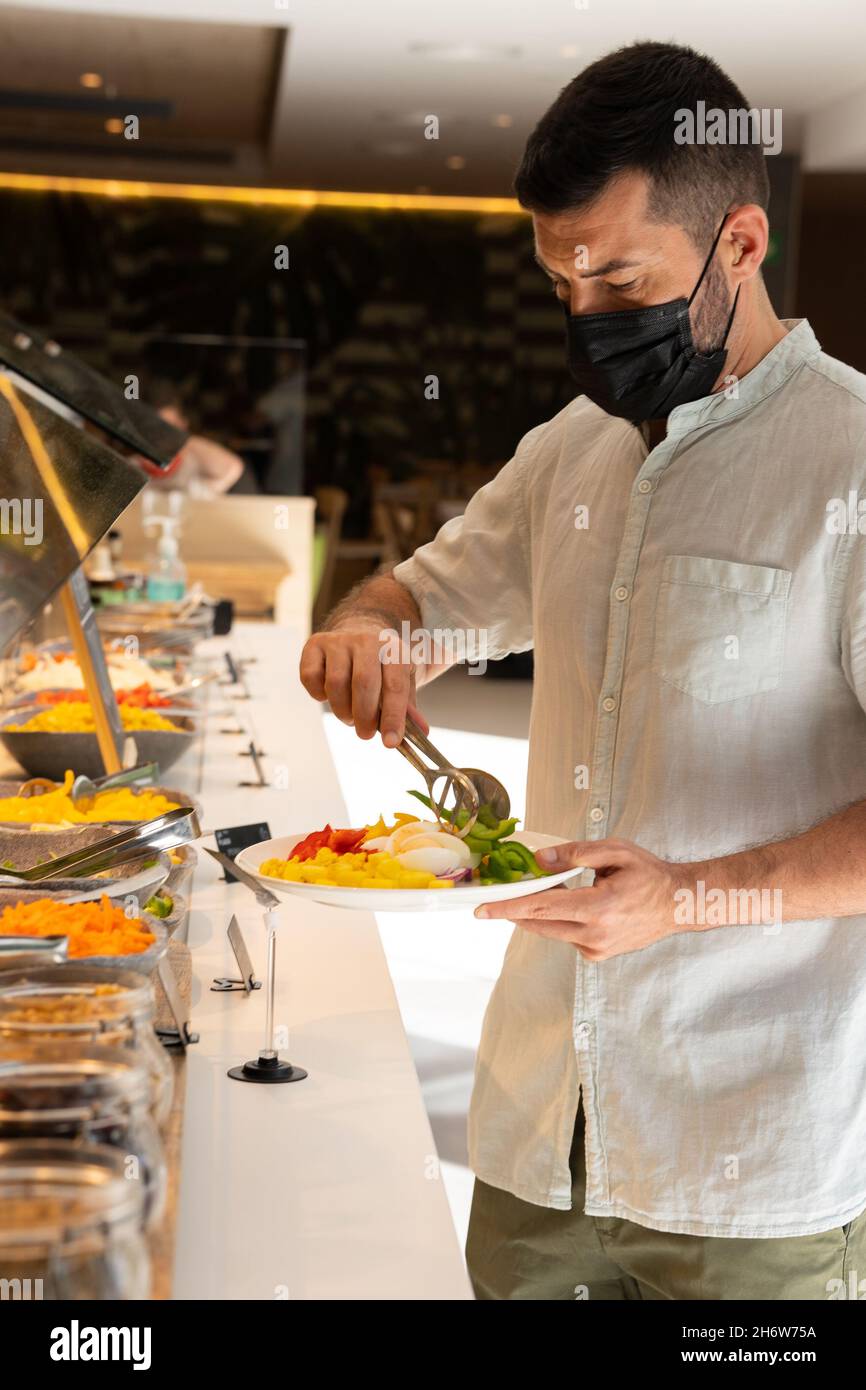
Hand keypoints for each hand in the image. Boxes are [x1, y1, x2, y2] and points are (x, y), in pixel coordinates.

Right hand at [300, 624, 428, 745]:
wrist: (362, 630)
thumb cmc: (385, 665)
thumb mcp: (404, 679)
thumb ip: (409, 707)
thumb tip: (421, 732)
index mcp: (394, 648)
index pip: (395, 686)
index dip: (393, 717)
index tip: (391, 742)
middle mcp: (366, 640)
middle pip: (363, 684)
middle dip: (364, 717)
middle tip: (366, 733)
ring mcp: (338, 641)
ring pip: (335, 683)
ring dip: (342, 710)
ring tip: (351, 717)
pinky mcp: (314, 645)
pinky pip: (310, 677)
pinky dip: (318, 695)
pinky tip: (329, 696)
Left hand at [474, 838, 691, 959]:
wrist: (678, 905)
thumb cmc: (649, 874)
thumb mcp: (614, 851)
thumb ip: (573, 855)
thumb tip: (539, 861)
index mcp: (597, 909)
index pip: (540, 909)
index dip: (506, 908)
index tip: (481, 909)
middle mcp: (594, 936)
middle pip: (538, 923)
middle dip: (515, 908)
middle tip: (496, 893)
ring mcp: (595, 949)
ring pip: (551, 929)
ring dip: (541, 911)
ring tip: (545, 888)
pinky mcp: (597, 954)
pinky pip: (566, 934)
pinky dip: (559, 919)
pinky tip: (571, 902)